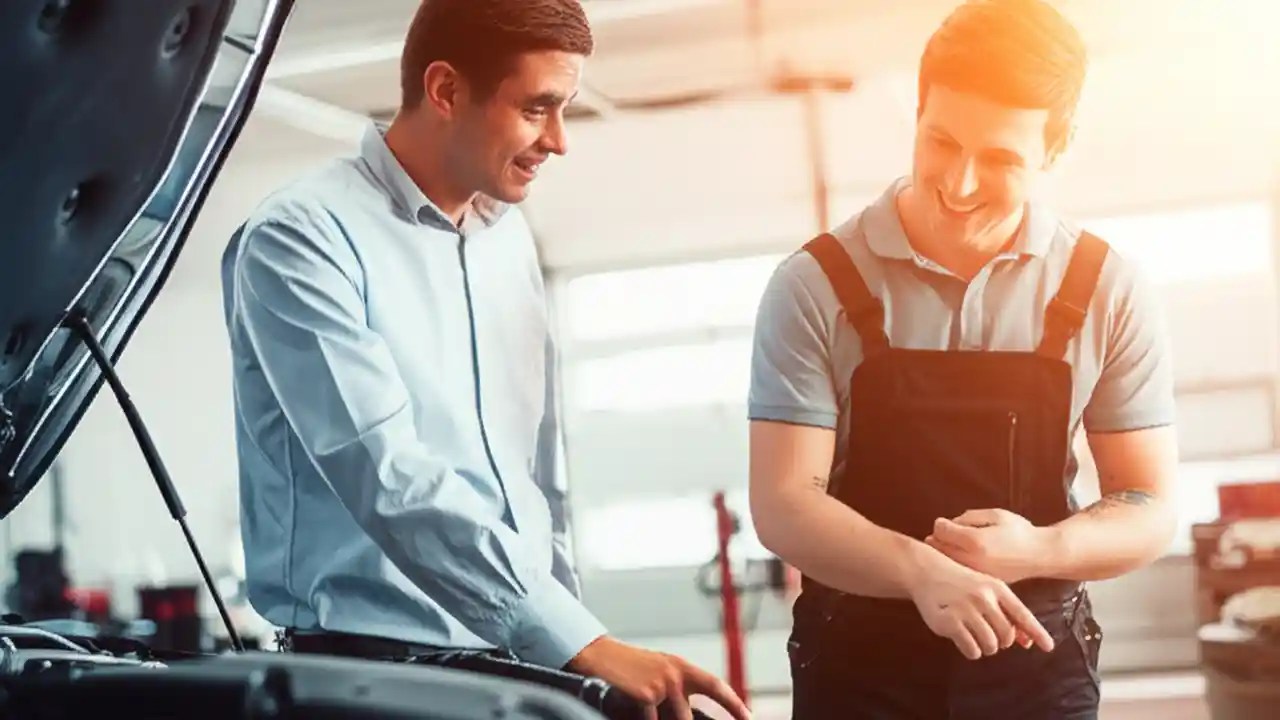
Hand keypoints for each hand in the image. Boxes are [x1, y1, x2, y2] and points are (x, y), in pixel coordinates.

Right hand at [566, 636, 751, 719]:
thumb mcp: (659, 671)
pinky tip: (636, 711)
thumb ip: (678, 689)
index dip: (734, 704)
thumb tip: (688, 716)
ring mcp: (662, 684)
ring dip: (662, 719)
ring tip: (649, 704)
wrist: (599, 656)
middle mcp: (677, 674)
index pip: (716, 686)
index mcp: (682, 667)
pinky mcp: (647, 695)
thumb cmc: (628, 668)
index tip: (748, 718)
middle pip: (689, 717)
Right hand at [908, 544, 1054, 659]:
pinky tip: (963, 639)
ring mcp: (966, 609)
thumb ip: (1005, 612)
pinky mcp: (949, 622)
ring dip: (985, 647)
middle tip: (989, 636)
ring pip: (991, 645)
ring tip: (975, 636)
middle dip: (1001, 642)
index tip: (1048, 647)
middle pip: (1006, 636)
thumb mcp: (986, 589)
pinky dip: (971, 650)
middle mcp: (984, 598)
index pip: (1022, 615)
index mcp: (997, 588)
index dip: (1037, 632)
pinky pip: (972, 649)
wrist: (926, 570)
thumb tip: (1026, 642)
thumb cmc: (960, 582)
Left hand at [925, 509, 1049, 583]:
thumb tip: (946, 524)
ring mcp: (975, 573)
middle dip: (938, 539)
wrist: (1040, 555)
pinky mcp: (980, 582)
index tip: (944, 523)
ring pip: (946, 562)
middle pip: (938, 548)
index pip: (940, 531)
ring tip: (954, 546)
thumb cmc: (1019, 531)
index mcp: (974, 540)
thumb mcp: (995, 515)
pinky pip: (959, 571)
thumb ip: (968, 517)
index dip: (940, 524)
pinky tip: (964, 558)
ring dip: (944, 553)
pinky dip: (955, 565)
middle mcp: (971, 559)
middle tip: (946, 534)